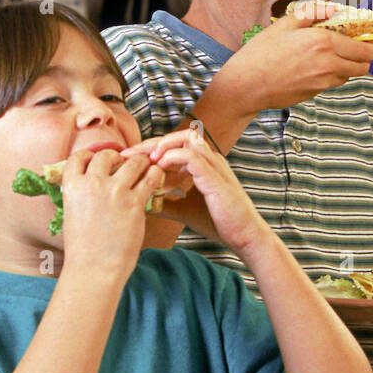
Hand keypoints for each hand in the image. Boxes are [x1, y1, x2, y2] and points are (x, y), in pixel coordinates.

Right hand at [60, 149, 164, 282]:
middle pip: (107, 155)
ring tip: (145, 166)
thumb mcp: (72, 214)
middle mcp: (93, 184)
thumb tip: (89, 183)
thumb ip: (80, 194)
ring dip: (141, 162)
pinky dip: (155, 173)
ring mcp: (115, 192)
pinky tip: (156, 176)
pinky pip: (150, 177)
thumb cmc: (83, 248)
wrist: (94, 269)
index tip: (100, 157)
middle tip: (125, 162)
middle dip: (118, 156)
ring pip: (134, 161)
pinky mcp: (135, 202)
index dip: (92, 154)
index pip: (80, 157)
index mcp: (72, 187)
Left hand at [121, 128, 268, 254]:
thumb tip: (142, 202)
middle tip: (128, 155)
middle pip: (177, 136)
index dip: (150, 147)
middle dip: (150, 143)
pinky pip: (193, 157)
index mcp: (203, 164)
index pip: (174, 144)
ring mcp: (214, 166)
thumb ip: (165, 203)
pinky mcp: (215, 178)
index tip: (129, 159)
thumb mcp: (184, 210)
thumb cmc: (218, 222)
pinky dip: (173, 158)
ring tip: (145, 160)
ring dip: (163, 145)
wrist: (244, 236)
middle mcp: (210, 159)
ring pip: (187, 138)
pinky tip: (159, 168)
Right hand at [216, 2, 372, 115]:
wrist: (246, 85)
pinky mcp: (314, 93)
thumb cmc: (262, 51)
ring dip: (349, 67)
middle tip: (369, 54)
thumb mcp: (286, 24)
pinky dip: (333, 75)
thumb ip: (314, 14)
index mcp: (323, 41)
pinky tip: (318, 68)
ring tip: (339, 57)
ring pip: (348, 76)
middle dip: (368, 60)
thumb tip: (334, 9)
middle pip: (361, 66)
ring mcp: (322, 81)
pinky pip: (332, 83)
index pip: (362, 49)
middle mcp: (328, 63)